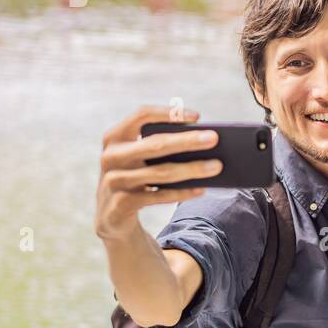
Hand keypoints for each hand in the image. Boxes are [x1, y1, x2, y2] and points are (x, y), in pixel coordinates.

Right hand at [95, 105, 220, 240]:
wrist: (112, 214)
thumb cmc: (134, 176)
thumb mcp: (139, 158)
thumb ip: (160, 146)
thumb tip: (201, 140)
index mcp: (115, 136)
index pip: (142, 115)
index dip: (169, 113)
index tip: (197, 116)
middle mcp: (111, 156)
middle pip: (155, 144)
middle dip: (188, 141)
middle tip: (214, 138)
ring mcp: (114, 181)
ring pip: (161, 173)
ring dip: (192, 169)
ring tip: (216, 166)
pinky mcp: (120, 204)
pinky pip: (158, 197)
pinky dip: (182, 193)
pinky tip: (201, 189)